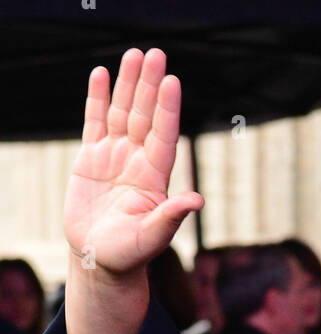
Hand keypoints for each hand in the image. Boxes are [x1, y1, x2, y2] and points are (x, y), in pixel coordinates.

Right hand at [64, 48, 203, 276]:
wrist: (101, 260)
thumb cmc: (130, 254)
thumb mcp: (153, 237)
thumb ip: (171, 216)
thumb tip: (197, 201)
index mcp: (155, 178)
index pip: (164, 135)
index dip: (167, 109)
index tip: (172, 81)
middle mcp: (137, 161)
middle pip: (144, 116)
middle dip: (149, 86)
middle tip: (155, 54)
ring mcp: (114, 157)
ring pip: (121, 113)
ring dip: (127, 84)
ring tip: (133, 54)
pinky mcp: (91, 159)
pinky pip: (95, 122)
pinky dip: (97, 99)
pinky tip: (102, 74)